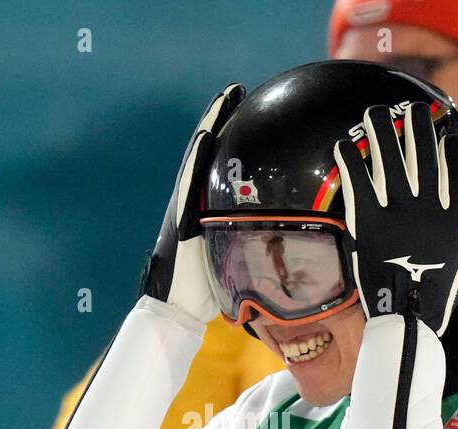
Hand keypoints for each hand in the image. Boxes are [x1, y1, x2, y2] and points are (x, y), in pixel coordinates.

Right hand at [140, 84, 243, 321]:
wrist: (175, 307)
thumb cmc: (204, 291)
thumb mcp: (234, 264)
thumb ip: (249, 248)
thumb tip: (283, 247)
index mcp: (207, 210)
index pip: (221, 167)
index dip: (232, 139)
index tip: (247, 112)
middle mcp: (195, 202)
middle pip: (209, 153)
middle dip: (220, 121)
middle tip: (235, 91)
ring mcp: (185, 205)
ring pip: (198, 158)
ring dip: (210, 128)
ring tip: (225, 100)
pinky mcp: (180, 214)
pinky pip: (190, 180)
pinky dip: (197, 156)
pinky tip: (207, 135)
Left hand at [333, 103, 457, 335]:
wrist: (405, 316)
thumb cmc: (433, 301)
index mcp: (451, 217)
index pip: (457, 169)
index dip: (453, 146)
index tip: (450, 131)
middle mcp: (426, 206)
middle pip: (422, 152)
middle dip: (417, 125)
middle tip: (411, 109)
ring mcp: (396, 210)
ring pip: (388, 157)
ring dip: (380, 130)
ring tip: (373, 114)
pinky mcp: (367, 220)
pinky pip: (357, 180)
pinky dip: (350, 160)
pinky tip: (345, 145)